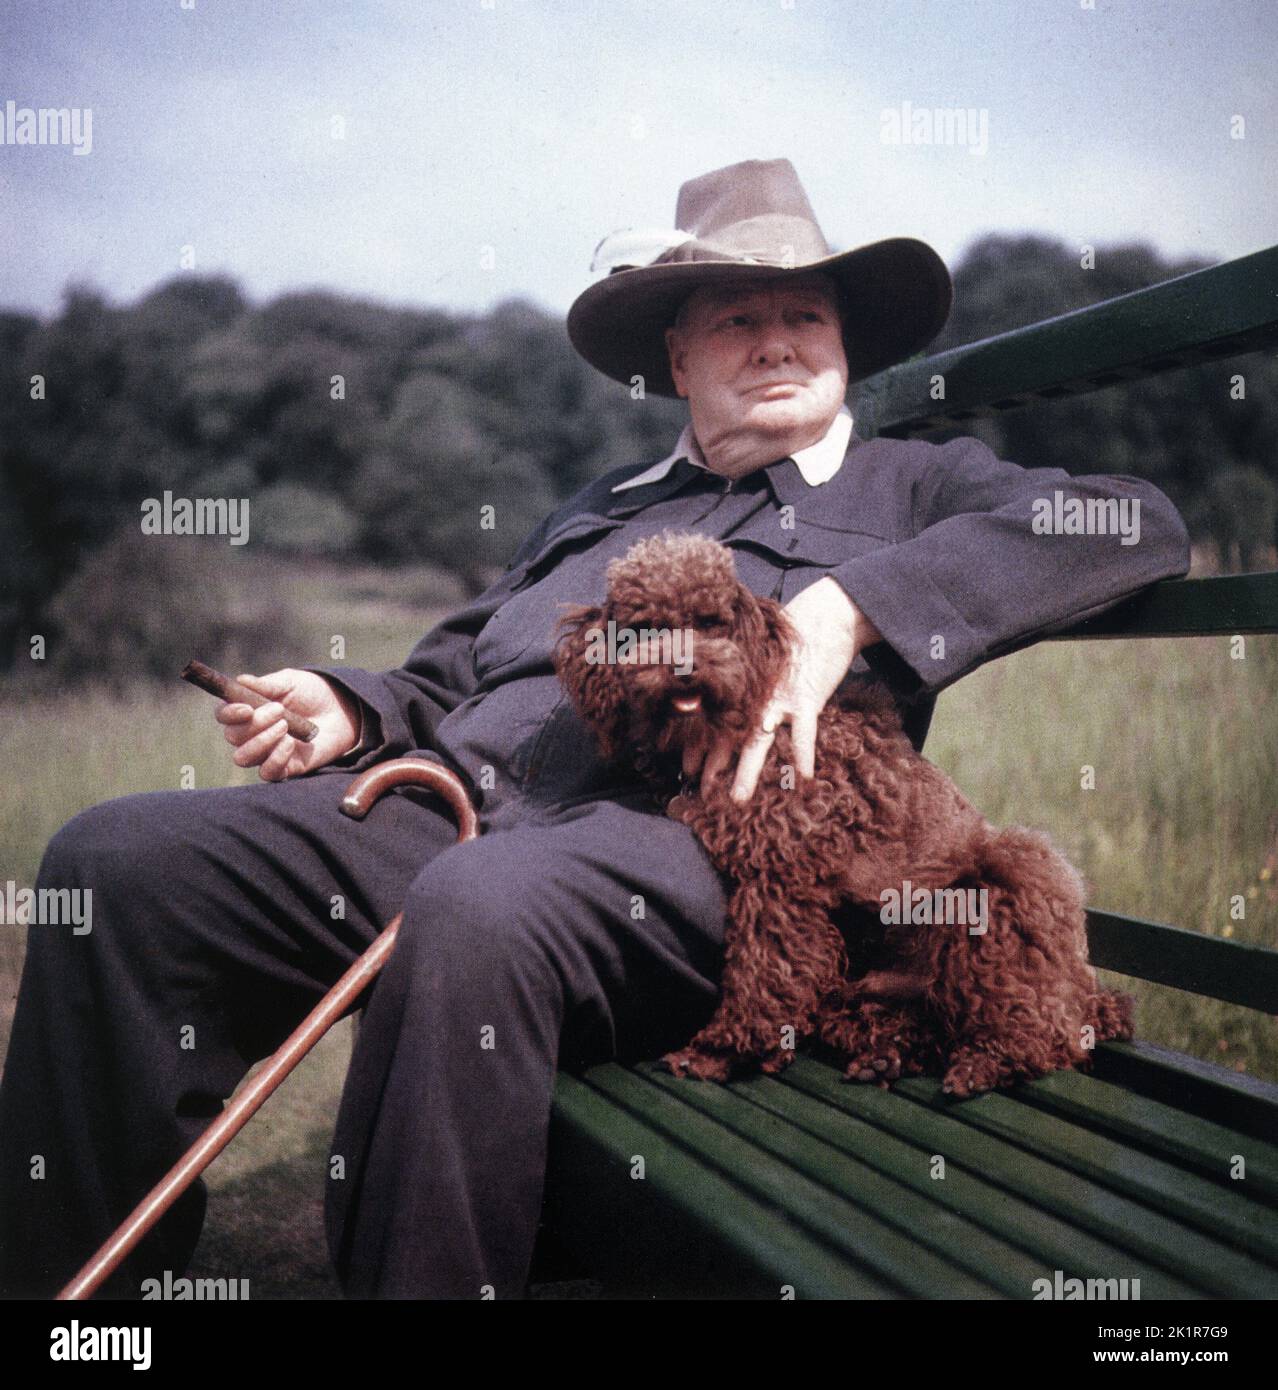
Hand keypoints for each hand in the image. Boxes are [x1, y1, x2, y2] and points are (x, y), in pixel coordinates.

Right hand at [215, 669, 361, 780]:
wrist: (343, 710)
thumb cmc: (313, 693)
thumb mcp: (291, 682)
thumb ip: (266, 684)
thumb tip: (240, 680)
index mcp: (248, 710)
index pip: (224, 715)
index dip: (228, 713)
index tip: (245, 708)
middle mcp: (251, 733)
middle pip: (232, 736)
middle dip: (255, 723)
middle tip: (279, 710)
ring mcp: (266, 752)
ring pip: (243, 757)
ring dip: (262, 741)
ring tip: (286, 726)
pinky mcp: (284, 768)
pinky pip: (267, 772)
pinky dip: (275, 758)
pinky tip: (291, 744)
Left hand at [689, 578, 881, 801]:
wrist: (826, 617)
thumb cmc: (794, 641)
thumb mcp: (765, 659)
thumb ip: (750, 682)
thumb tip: (733, 702)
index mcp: (744, 687)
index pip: (714, 720)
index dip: (698, 744)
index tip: (685, 766)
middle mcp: (755, 695)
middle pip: (729, 735)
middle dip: (714, 763)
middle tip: (699, 789)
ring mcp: (780, 698)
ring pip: (758, 739)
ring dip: (747, 770)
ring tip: (738, 799)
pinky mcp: (808, 696)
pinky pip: (804, 731)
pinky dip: (803, 753)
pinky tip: (803, 776)